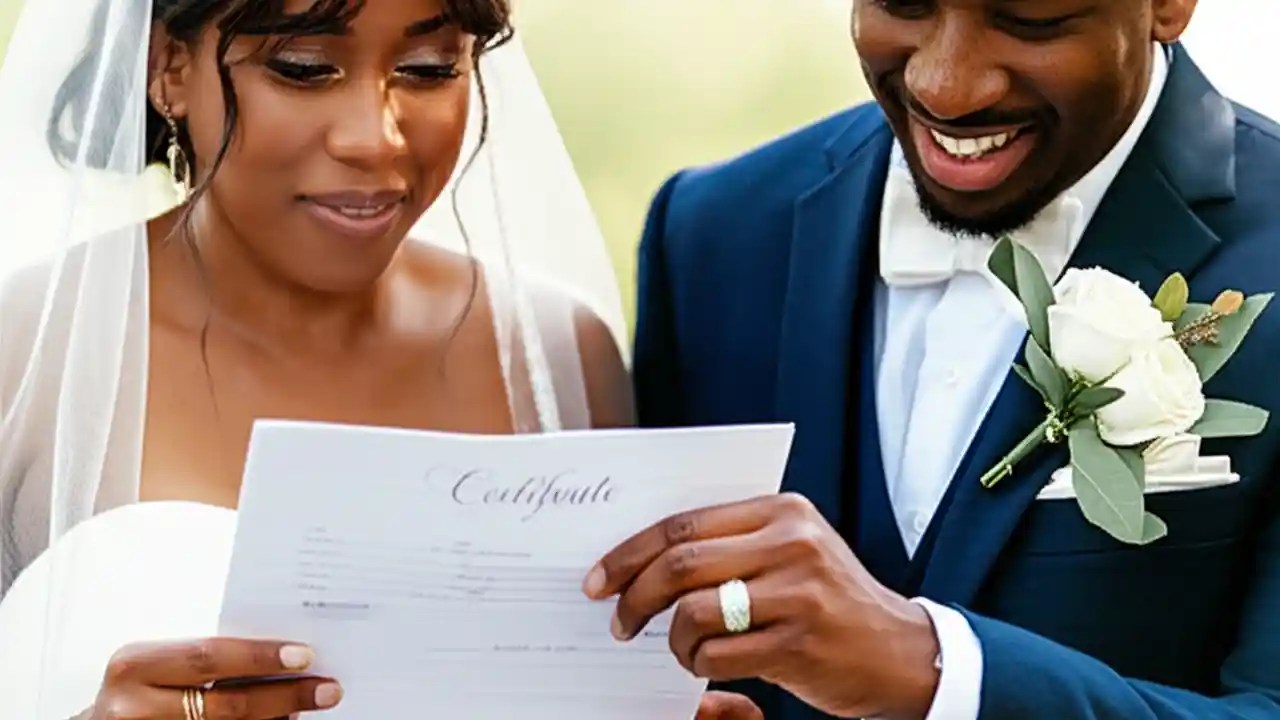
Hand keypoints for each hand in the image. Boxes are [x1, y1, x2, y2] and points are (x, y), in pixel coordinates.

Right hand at [90, 638, 341, 718]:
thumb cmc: (140, 689)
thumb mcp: (158, 666)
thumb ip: (205, 660)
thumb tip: (284, 657)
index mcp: (134, 665)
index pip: (209, 656)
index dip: (260, 658)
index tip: (305, 655)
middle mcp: (130, 708)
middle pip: (225, 704)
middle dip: (283, 696)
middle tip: (328, 689)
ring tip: (307, 710)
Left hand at [583, 494, 940, 719]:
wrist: (901, 651)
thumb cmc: (830, 600)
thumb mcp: (792, 551)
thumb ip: (732, 542)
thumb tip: (645, 555)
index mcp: (782, 510)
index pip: (683, 523)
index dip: (630, 552)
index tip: (600, 578)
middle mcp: (791, 543)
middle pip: (680, 563)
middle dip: (634, 595)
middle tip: (618, 621)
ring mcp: (798, 593)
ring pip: (693, 611)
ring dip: (671, 638)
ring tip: (678, 649)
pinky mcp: (799, 643)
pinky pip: (717, 654)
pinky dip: (697, 664)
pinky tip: (704, 665)